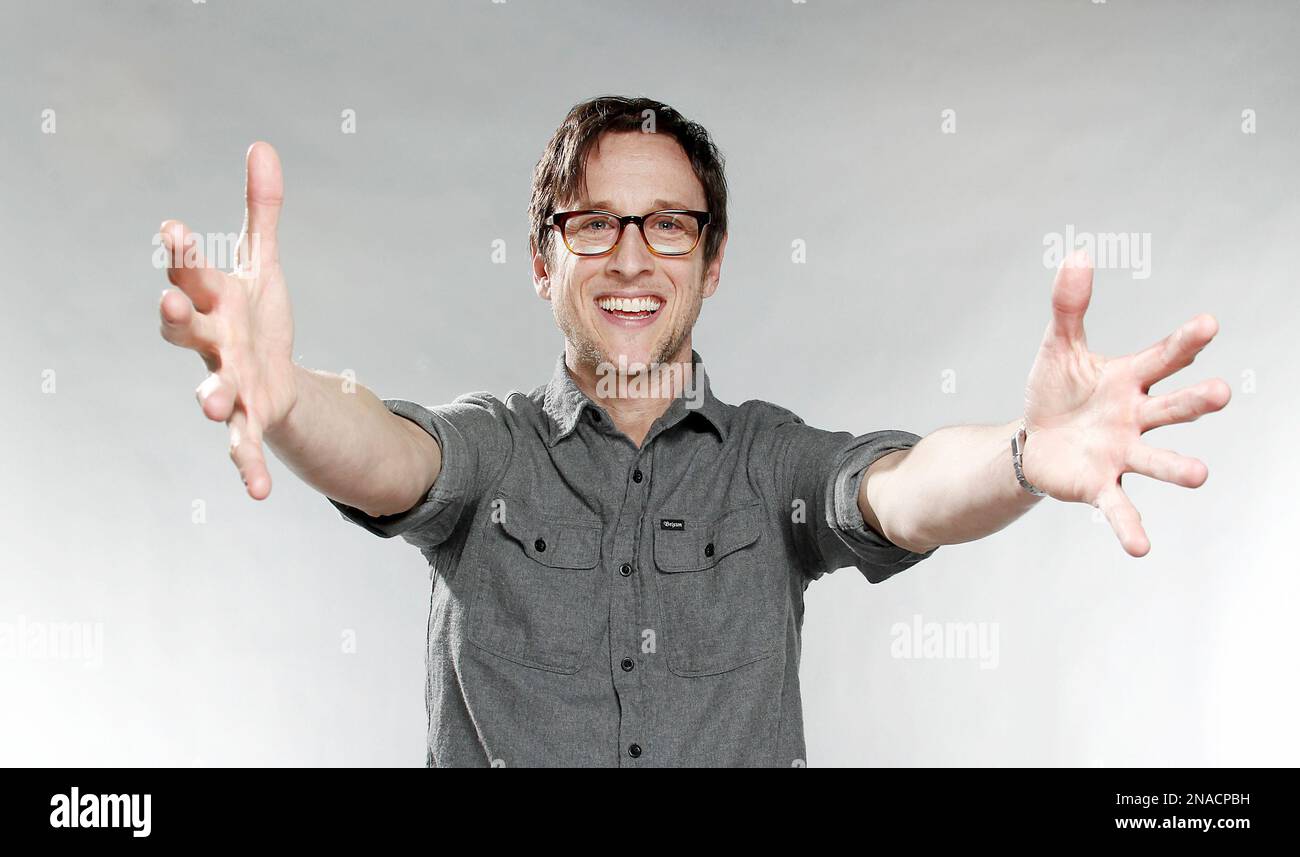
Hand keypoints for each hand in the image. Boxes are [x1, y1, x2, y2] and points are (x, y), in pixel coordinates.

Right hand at [158, 142, 295, 499]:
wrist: (271, 376)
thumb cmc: (255, 318)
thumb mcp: (262, 264)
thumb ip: (260, 212)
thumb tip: (263, 146)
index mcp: (212, 302)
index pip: (190, 275)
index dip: (181, 255)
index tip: (173, 229)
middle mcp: (211, 344)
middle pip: (186, 332)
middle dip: (178, 320)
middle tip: (171, 305)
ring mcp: (226, 384)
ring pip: (211, 392)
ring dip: (208, 399)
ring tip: (208, 407)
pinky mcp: (248, 420)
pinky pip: (243, 446)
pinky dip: (248, 468)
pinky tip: (258, 493)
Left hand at [1020, 250, 1230, 555]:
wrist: (1033, 440)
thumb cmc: (1057, 392)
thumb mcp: (1058, 347)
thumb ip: (1069, 306)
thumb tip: (1075, 254)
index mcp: (1130, 380)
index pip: (1163, 358)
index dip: (1185, 343)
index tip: (1209, 324)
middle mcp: (1136, 417)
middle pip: (1172, 408)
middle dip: (1195, 402)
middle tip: (1221, 395)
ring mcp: (1123, 453)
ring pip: (1157, 458)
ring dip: (1177, 467)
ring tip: (1199, 475)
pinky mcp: (1100, 484)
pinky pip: (1119, 506)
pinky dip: (1129, 527)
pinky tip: (1141, 549)